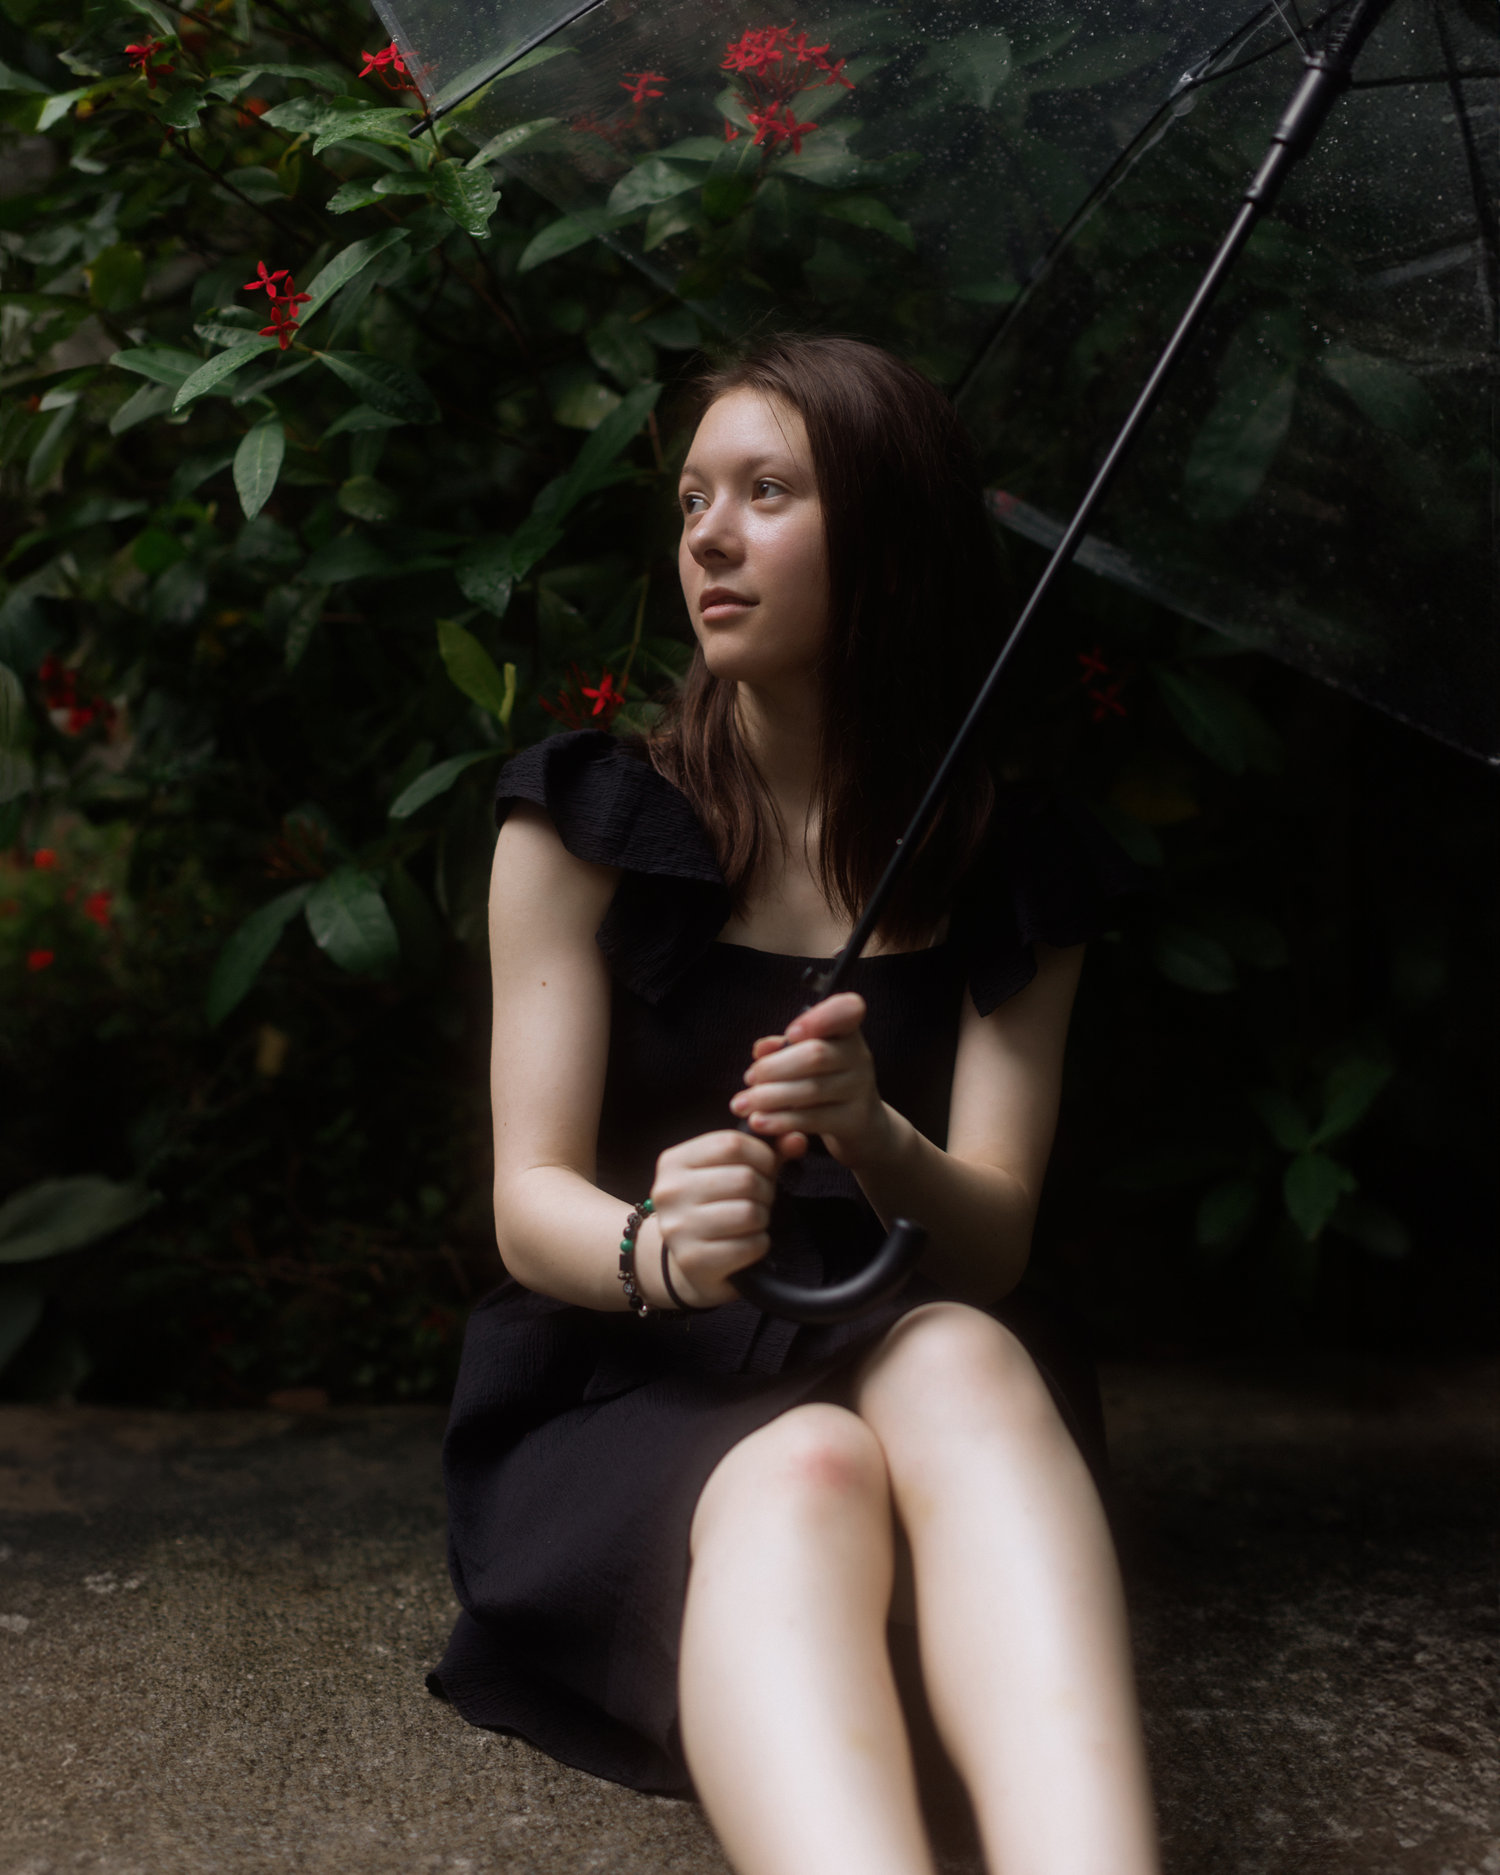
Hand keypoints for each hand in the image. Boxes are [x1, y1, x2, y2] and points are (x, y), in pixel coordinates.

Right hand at [647, 1128, 781, 1306]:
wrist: (690, 1264)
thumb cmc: (716, 1206)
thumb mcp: (733, 1171)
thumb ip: (767, 1152)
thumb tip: (798, 1139)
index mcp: (673, 1162)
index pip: (731, 1143)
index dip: (762, 1156)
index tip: (765, 1170)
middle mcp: (669, 1192)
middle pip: (744, 1179)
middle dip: (766, 1190)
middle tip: (760, 1201)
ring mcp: (678, 1228)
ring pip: (749, 1213)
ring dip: (763, 1218)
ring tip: (753, 1221)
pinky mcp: (693, 1261)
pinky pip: (750, 1245)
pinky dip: (759, 1245)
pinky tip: (747, 1243)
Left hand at [728, 991, 892, 1171]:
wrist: (860, 1123)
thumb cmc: (824, 1080)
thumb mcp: (804, 1058)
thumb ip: (783, 1048)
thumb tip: (761, 1049)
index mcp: (846, 1032)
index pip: (847, 1009)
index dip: (819, 1018)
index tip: (792, 1033)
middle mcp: (859, 1056)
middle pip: (816, 1055)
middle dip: (773, 1067)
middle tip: (749, 1078)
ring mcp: (860, 1090)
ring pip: (812, 1089)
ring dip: (769, 1097)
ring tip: (743, 1104)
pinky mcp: (854, 1121)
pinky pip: (813, 1119)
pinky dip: (781, 1120)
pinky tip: (759, 1122)